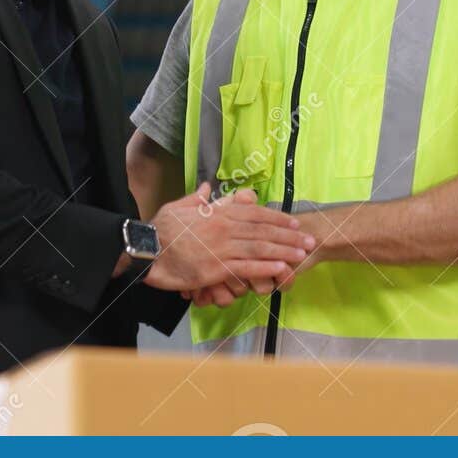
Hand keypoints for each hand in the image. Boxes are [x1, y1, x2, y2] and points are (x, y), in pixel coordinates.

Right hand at [141, 183, 313, 295]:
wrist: (147, 249)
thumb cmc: (161, 229)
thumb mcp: (179, 207)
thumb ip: (197, 199)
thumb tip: (206, 189)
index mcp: (218, 213)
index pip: (255, 214)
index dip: (278, 219)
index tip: (295, 223)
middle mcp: (225, 228)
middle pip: (264, 231)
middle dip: (290, 236)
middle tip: (310, 241)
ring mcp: (222, 248)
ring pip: (261, 248)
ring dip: (285, 251)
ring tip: (303, 254)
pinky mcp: (217, 268)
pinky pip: (247, 267)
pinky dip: (267, 267)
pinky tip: (283, 268)